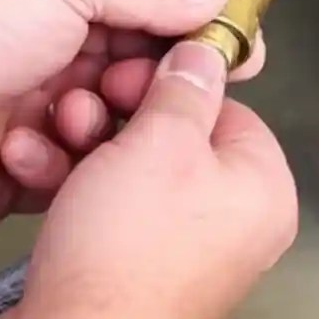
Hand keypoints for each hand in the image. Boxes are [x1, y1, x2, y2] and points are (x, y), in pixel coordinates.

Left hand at [0, 0, 263, 229]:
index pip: (148, 15)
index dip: (191, 35)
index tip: (232, 52)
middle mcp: (49, 55)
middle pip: (137, 78)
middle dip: (148, 86)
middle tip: (138, 87)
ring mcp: (35, 113)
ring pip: (114, 133)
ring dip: (100, 128)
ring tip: (69, 114)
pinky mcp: (22, 171)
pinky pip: (76, 178)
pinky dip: (61, 166)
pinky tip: (30, 145)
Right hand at [16, 41, 297, 318]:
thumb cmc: (125, 260)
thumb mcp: (159, 142)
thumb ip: (185, 88)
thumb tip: (202, 53)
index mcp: (264, 187)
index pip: (227, 104)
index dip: (172, 84)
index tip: (133, 79)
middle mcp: (237, 221)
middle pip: (179, 135)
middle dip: (122, 119)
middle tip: (91, 117)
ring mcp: (192, 246)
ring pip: (141, 169)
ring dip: (92, 150)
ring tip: (62, 149)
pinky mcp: (146, 265)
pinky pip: (119, 207)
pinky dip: (85, 189)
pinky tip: (54, 180)